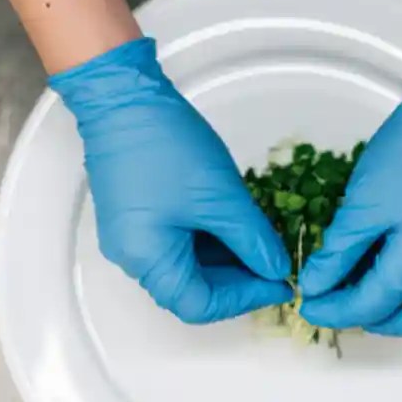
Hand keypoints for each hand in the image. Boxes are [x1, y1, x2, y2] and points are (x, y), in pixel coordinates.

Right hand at [50, 38, 292, 323]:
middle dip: (238, 279)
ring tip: (261, 240)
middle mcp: (133, 256)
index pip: (200, 305)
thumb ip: (254, 241)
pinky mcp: (137, 212)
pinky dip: (209, 238)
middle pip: (191, 288)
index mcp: (148, 259)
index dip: (245, 299)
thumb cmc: (166, 145)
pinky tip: (236, 222)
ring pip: (186, 264)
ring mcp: (132, 234)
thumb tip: (276, 269)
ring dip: (226, 258)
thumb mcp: (221, 198)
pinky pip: (176, 240)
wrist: (122, 96)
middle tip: (275, 261)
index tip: (279, 282)